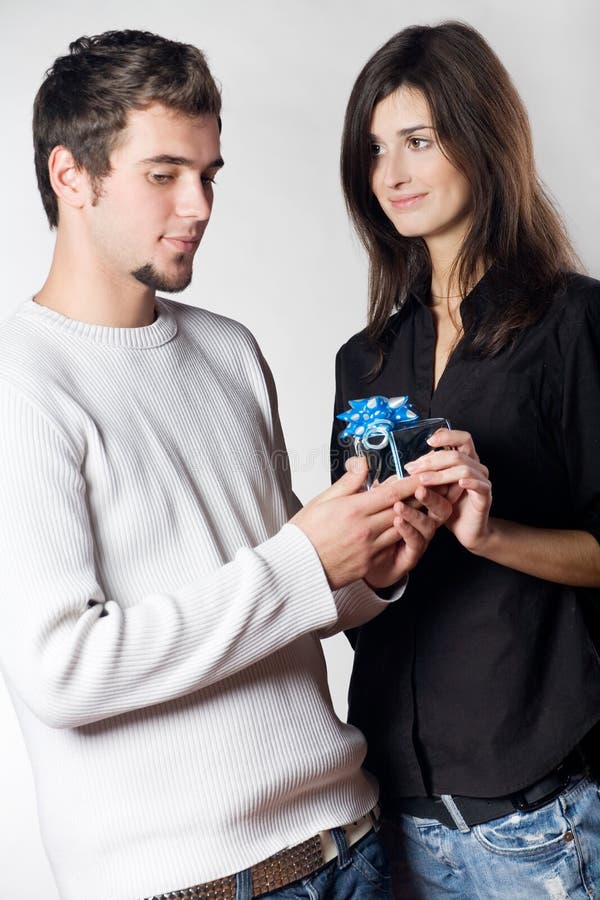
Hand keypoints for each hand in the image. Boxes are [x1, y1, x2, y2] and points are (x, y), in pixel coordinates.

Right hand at [291, 457, 447, 588]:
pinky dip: (402, 536)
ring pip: (402, 529)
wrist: (296, 568)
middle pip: (402, 509)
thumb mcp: (322, 500)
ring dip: (416, 517)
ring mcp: (370, 548)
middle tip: (435, 487)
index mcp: (354, 510)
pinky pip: (392, 547)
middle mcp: (366, 529)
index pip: (391, 492)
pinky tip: (408, 528)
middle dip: (420, 497)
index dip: (412, 483)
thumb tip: (363, 463)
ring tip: (427, 506)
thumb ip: (348, 482)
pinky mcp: (370, 564)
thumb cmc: (305, 533)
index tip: (426, 475)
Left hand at [404, 429, 491, 551]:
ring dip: (441, 474)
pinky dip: (469, 482)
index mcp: (465, 460)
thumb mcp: (435, 487)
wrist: (465, 529)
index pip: (461, 438)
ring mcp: (482, 480)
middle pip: (456, 453)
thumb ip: (428, 473)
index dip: (447, 435)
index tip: (428, 441)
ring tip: (423, 481)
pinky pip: (479, 484)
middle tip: (413, 469)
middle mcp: (476, 466)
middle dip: (432, 460)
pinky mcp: (485, 495)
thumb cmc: (449, 506)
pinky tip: (458, 484)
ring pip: (464, 468)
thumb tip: (408, 465)